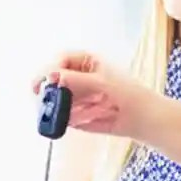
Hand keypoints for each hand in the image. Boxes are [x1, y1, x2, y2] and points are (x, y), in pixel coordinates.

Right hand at [31, 51, 157, 140]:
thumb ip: (75, 79)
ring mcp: (76, 96)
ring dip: (50, 103)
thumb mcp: (100, 82)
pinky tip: (61, 121)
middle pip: (54, 78)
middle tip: (39, 94)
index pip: (62, 59)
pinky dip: (59, 117)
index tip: (47, 79)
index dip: (52, 67)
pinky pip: (62, 114)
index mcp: (86, 62)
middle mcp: (78, 77)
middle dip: (46, 86)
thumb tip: (51, 75)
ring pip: (55, 97)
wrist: (141, 118)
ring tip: (49, 110)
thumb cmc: (127, 93)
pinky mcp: (76, 114)